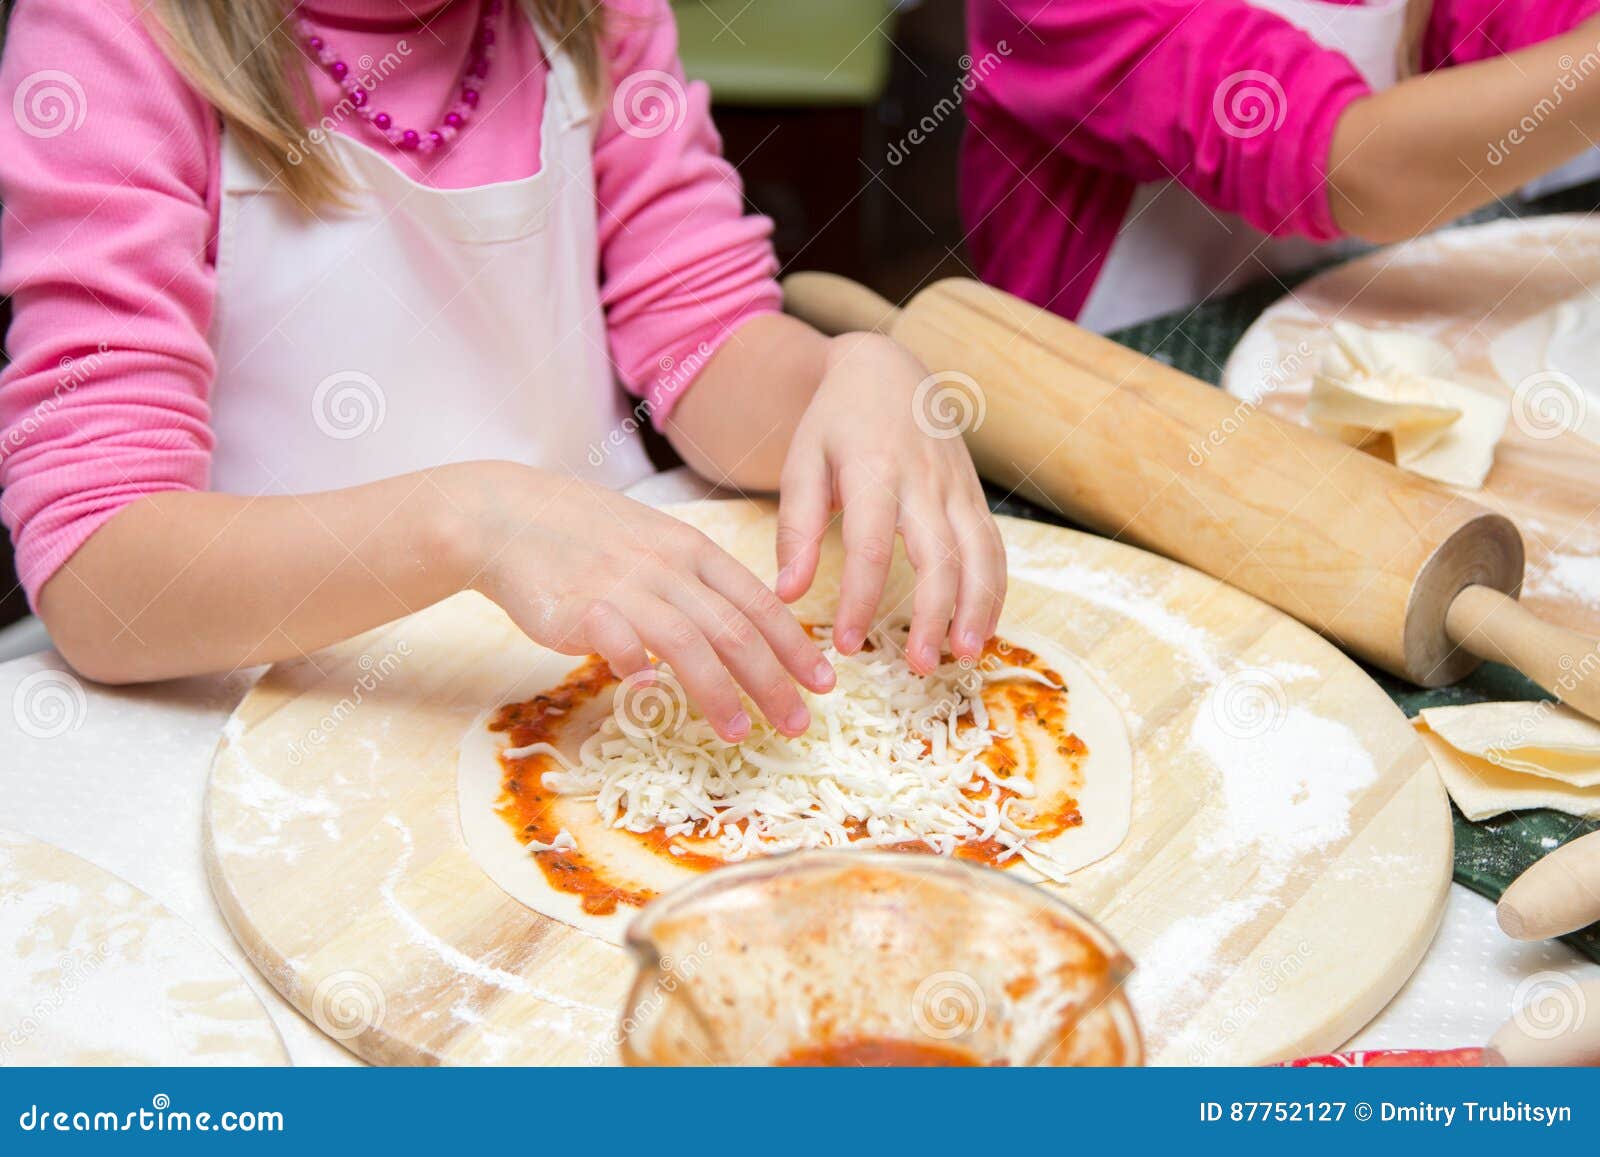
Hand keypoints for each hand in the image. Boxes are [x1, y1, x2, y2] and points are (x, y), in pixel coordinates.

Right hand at [449, 463, 833, 741]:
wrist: (510, 516)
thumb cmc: (588, 537)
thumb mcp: (656, 544)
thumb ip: (698, 584)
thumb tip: (746, 634)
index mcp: (692, 550)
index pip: (759, 602)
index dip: (796, 646)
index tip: (824, 683)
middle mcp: (667, 566)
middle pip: (735, 628)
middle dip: (774, 680)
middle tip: (799, 723)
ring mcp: (624, 585)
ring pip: (688, 641)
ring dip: (719, 692)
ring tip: (739, 731)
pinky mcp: (580, 607)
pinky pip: (618, 639)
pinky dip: (638, 668)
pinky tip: (649, 696)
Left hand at [774, 333, 1006, 673]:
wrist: (887, 369)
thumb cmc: (835, 421)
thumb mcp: (802, 460)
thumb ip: (795, 527)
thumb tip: (786, 593)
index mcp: (874, 470)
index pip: (870, 547)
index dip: (860, 600)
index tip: (845, 644)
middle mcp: (925, 481)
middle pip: (940, 556)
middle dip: (934, 615)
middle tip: (919, 667)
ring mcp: (958, 488)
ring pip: (980, 554)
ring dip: (977, 608)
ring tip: (963, 657)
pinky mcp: (974, 496)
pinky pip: (994, 547)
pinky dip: (995, 591)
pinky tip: (982, 629)